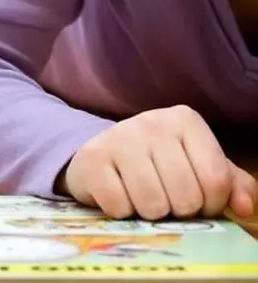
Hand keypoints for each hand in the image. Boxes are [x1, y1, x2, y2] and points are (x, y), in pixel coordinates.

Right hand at [60, 105, 257, 219]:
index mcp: (185, 120)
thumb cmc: (157, 163)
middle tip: (166, 200)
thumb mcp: (197, 166)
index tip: (196, 201)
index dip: (211, 205)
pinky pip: (119, 206)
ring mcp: (119, 137)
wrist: (100, 155)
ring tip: (141, 198)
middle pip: (186, 196)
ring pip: (153, 204)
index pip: (216, 180)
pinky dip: (121, 212)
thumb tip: (246, 207)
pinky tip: (118, 194)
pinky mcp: (92, 157)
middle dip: (178, 211)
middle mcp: (151, 121)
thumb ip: (230, 184)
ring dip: (149, 213)